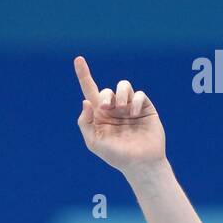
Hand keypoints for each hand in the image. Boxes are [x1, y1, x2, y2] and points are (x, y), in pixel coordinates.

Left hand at [74, 57, 165, 173]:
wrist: (140, 163)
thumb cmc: (116, 156)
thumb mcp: (94, 142)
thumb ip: (85, 122)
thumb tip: (86, 101)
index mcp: (100, 116)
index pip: (90, 92)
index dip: (84, 75)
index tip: (78, 59)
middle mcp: (114, 109)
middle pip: (107, 90)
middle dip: (105, 96)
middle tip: (106, 108)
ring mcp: (129, 107)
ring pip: (123, 86)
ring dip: (120, 95)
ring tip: (122, 110)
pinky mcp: (144, 107)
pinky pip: (138, 94)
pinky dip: (135, 101)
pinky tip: (134, 114)